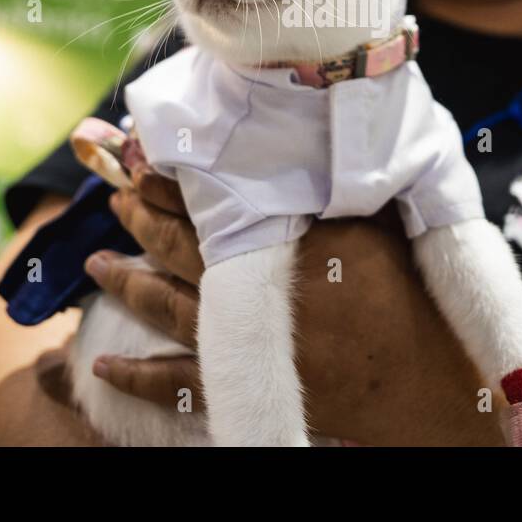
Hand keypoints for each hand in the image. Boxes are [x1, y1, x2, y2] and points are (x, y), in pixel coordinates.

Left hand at [83, 163, 504, 444]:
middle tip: (116, 197)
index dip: (174, 180)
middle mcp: (261, 285)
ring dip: (127, 282)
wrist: (425, 386)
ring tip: (96, 262)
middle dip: (142, 217)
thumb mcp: (386, 226)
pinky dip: (137, 376)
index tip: (144, 157)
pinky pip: (178, 383)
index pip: (216, 202)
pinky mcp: (249, 383)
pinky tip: (105, 365)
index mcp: (292, 240)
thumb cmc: (412, 300)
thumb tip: (321, 135)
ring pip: (167, 306)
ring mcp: (249, 339)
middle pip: (181, 246)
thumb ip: (348, 186)